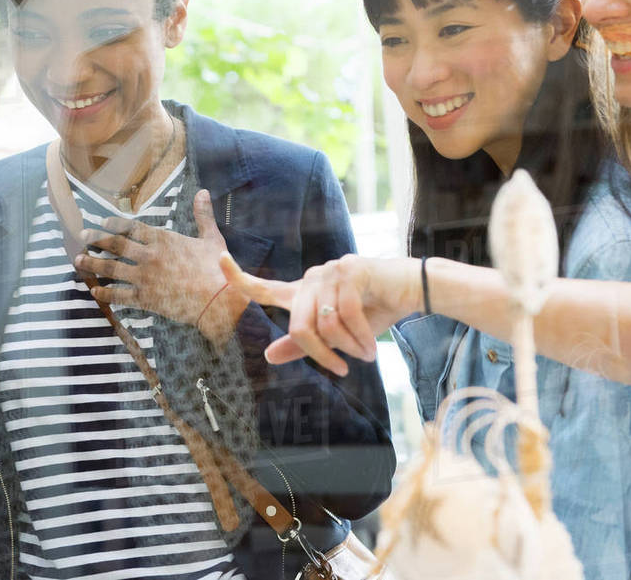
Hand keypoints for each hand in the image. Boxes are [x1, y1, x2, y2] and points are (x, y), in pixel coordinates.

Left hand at [75, 189, 248, 345]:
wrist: (218, 300)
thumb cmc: (217, 268)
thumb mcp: (211, 237)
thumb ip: (203, 215)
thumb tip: (203, 192)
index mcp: (164, 239)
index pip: (132, 228)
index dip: (115, 224)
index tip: (102, 222)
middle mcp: (149, 255)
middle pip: (116, 245)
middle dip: (97, 240)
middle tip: (82, 235)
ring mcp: (144, 278)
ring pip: (111, 269)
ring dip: (93, 264)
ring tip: (78, 261)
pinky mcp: (145, 299)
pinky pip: (119, 295)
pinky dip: (105, 294)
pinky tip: (95, 292)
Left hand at [219, 252, 422, 375]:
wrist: (410, 292)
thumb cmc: (373, 312)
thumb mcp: (337, 336)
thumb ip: (304, 344)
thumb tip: (268, 355)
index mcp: (302, 292)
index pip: (264, 288)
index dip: (239, 277)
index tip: (220, 259)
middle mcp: (311, 278)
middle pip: (299, 327)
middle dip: (322, 355)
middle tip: (343, 370)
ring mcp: (331, 271)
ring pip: (326, 324)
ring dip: (349, 348)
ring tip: (366, 353)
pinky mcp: (352, 271)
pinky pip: (348, 316)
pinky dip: (361, 339)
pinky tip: (372, 347)